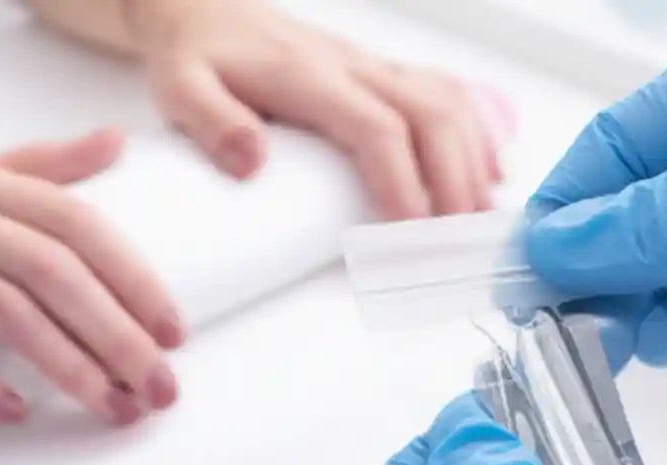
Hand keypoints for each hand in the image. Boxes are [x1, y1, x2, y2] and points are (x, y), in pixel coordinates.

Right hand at [0, 129, 183, 424]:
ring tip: (110, 408)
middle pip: (50, 270)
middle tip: (160, 388)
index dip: (134, 278)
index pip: (74, 224)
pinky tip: (9, 411)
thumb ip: (36, 166)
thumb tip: (117, 145)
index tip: (175, 331)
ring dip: (65, 364)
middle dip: (117, 334)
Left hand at [126, 0, 510, 218]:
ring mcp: (373, 67)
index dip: (403, 181)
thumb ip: (212, 123)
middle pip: (431, 117)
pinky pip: (445, 94)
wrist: (201, 11)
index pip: (377, 129)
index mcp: (309, 76)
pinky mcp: (381, 73)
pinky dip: (475, 133)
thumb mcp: (179, 87)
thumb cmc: (196, 54)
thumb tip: (253, 163)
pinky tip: (487, 171)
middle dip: (454, 181)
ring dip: (474, 160)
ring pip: (448, 104)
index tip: (412, 230)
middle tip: (458, 240)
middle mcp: (353, 67)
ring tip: (482, 218)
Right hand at [525, 20, 666, 358]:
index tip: (529, 256)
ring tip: (589, 341)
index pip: (629, 140)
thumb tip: (569, 241)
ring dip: (624, 299)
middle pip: (637, 203)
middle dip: (591, 255)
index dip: (573, 198)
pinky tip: (648, 346)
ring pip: (663, 260)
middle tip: (543, 310)